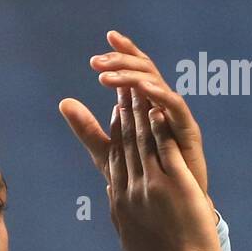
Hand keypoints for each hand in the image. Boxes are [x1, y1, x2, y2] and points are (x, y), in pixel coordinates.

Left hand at [59, 28, 214, 211]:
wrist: (171, 209)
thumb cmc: (144, 179)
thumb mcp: (108, 151)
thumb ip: (88, 128)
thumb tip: (64, 102)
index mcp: (145, 106)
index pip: (133, 71)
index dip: (122, 54)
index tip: (105, 41)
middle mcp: (161, 106)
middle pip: (145, 71)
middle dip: (122, 63)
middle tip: (96, 63)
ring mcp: (175, 118)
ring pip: (157, 84)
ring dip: (132, 77)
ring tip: (108, 78)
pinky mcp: (187, 132)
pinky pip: (175, 107)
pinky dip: (159, 95)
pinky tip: (141, 88)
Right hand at [96, 88, 221, 250]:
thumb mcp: (130, 237)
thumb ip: (120, 213)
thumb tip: (111, 198)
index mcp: (120, 201)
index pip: (113, 159)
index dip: (113, 132)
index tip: (114, 111)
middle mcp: (131, 190)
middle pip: (124, 144)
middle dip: (123, 112)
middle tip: (122, 86)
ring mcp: (152, 185)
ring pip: (142, 141)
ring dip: (138, 111)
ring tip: (137, 88)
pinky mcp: (174, 184)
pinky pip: (165, 148)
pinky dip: (160, 126)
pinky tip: (158, 108)